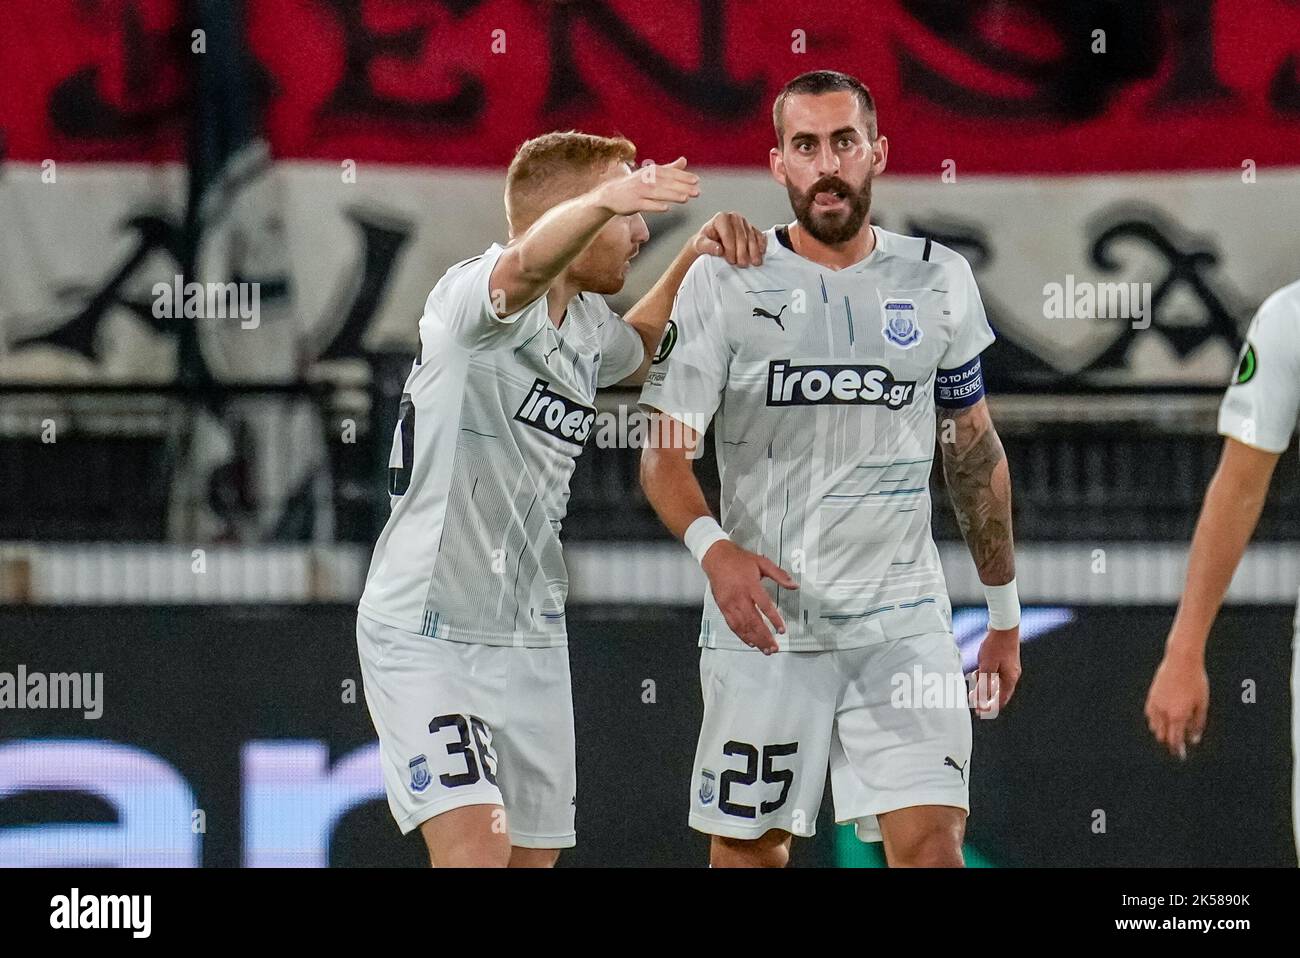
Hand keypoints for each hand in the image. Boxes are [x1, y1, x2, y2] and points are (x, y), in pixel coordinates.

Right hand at [595, 156, 699, 215]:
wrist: (611, 195)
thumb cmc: (635, 185)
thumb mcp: (651, 174)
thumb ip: (669, 168)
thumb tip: (684, 160)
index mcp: (652, 172)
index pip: (670, 174)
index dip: (684, 177)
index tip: (697, 181)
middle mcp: (646, 180)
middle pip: (667, 183)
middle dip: (682, 187)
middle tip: (697, 192)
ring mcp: (639, 192)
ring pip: (658, 193)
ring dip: (672, 195)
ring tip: (686, 199)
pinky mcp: (633, 203)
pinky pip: (645, 205)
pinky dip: (655, 206)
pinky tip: (666, 208)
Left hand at [692, 211, 765, 266]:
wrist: (710, 241)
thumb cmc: (705, 241)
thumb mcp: (700, 244)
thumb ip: (708, 246)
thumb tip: (718, 250)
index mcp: (721, 218)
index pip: (728, 234)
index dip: (730, 249)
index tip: (731, 260)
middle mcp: (733, 217)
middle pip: (741, 236)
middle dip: (742, 252)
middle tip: (742, 264)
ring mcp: (743, 222)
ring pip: (751, 236)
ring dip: (754, 250)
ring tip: (754, 262)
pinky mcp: (751, 228)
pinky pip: (758, 235)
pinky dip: (760, 244)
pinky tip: (761, 252)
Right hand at [700, 540, 797, 654]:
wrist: (716, 557)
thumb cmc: (739, 560)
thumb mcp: (762, 562)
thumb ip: (779, 575)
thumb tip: (794, 585)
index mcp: (750, 585)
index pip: (764, 606)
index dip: (774, 619)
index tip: (781, 630)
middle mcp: (739, 596)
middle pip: (753, 621)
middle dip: (764, 636)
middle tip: (774, 648)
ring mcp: (730, 603)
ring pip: (743, 626)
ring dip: (755, 639)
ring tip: (765, 649)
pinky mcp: (723, 607)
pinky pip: (732, 625)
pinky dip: (741, 635)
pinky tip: (750, 642)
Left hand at [971, 625, 1020, 716]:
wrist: (1004, 626)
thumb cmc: (996, 645)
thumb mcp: (987, 666)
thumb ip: (984, 684)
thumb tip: (982, 699)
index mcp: (1009, 679)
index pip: (1000, 700)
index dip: (990, 708)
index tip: (979, 712)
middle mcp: (1012, 675)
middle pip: (1000, 693)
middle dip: (986, 699)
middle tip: (974, 703)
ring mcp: (1010, 668)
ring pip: (997, 684)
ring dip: (985, 688)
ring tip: (973, 689)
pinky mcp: (1006, 661)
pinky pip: (997, 675)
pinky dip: (987, 678)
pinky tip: (978, 674)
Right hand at [1145, 645, 1208, 758]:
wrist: (1181, 660)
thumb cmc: (1196, 681)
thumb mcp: (1202, 704)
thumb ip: (1198, 724)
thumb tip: (1194, 739)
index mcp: (1178, 716)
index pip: (1174, 739)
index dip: (1177, 749)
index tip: (1181, 756)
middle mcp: (1164, 712)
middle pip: (1162, 735)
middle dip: (1170, 741)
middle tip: (1178, 743)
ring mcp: (1155, 704)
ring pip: (1154, 726)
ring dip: (1162, 731)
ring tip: (1172, 729)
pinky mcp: (1151, 696)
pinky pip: (1150, 715)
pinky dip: (1156, 721)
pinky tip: (1164, 718)